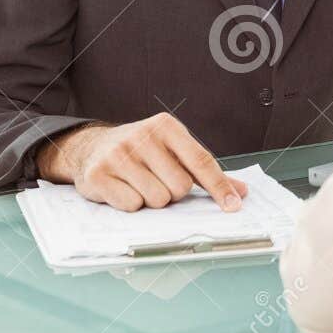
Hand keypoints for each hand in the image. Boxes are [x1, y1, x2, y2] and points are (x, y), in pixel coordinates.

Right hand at [36, 113, 251, 212]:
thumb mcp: (173, 151)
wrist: (92, 147)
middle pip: (180, 187)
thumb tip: (241, 192)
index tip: (233, 206)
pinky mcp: (98, 174)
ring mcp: (118, 154)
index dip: (219, 186)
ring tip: (139, 183)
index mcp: (166, 126)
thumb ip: (205, 171)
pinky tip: (122, 188)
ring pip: (157, 199)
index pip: (201, 161)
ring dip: (152, 200)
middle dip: (173, 192)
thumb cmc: (142, 153)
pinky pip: (132, 205)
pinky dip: (131, 204)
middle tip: (157, 180)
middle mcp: (142, 136)